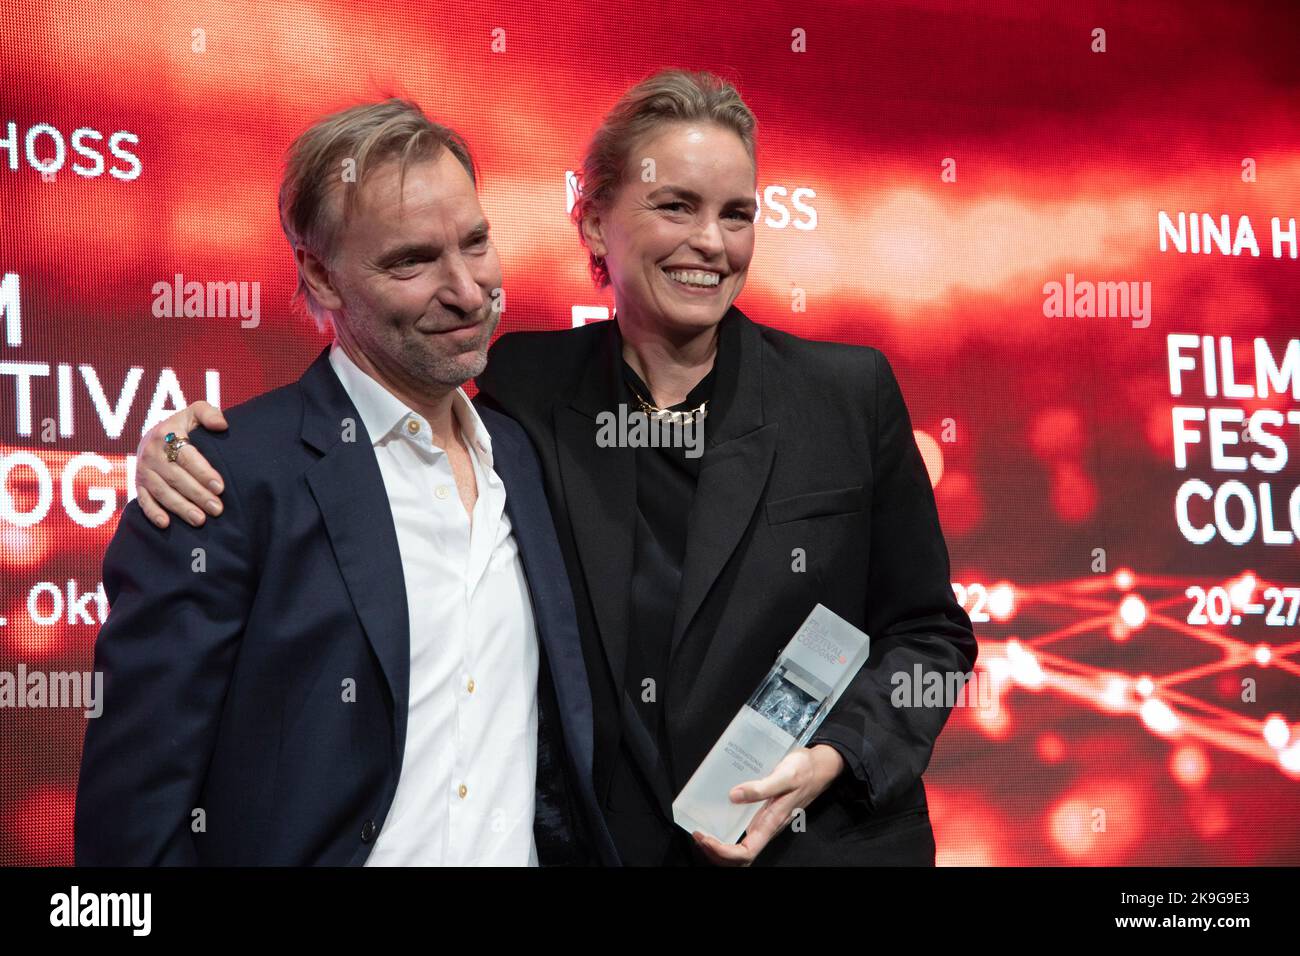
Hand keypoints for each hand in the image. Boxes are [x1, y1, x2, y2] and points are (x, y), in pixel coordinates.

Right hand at [135, 401, 228, 527]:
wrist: (156, 434)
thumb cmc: (184, 426)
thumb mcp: (196, 413)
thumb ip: (209, 414)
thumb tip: (222, 425)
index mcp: (166, 434)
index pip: (187, 457)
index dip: (203, 473)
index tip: (220, 487)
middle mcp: (151, 453)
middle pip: (176, 477)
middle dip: (197, 495)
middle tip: (217, 509)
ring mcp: (143, 470)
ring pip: (162, 492)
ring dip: (181, 507)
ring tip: (200, 520)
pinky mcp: (138, 484)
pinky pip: (143, 501)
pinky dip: (153, 513)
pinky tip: (166, 524)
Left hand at [692, 743, 843, 865]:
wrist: (819, 766)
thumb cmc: (804, 770)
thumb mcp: (784, 775)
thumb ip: (761, 787)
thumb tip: (733, 796)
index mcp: (772, 823)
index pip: (746, 852)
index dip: (724, 852)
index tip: (705, 837)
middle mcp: (767, 827)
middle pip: (740, 856)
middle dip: (716, 852)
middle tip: (698, 834)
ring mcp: (764, 822)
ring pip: (740, 847)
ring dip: (719, 845)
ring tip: (702, 831)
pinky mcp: (762, 814)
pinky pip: (742, 832)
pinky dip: (726, 832)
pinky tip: (715, 818)